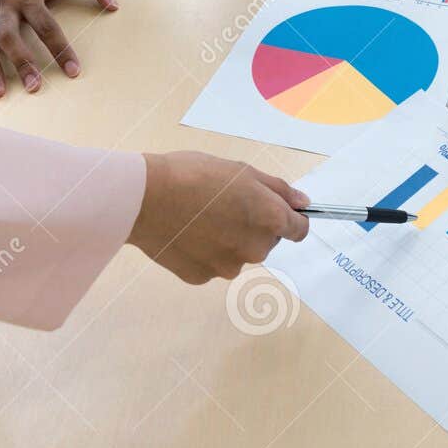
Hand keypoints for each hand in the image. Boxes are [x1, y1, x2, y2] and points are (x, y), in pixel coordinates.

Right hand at [129, 152, 310, 283]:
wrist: (145, 198)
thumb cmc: (194, 175)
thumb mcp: (242, 170)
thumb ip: (278, 189)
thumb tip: (302, 203)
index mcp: (270, 220)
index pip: (299, 229)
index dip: (291, 218)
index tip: (278, 210)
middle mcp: (255, 249)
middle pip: (266, 241)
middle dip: (253, 226)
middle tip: (224, 205)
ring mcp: (228, 267)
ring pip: (238, 254)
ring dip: (228, 240)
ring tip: (199, 218)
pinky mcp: (202, 278)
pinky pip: (211, 264)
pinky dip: (204, 252)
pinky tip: (185, 233)